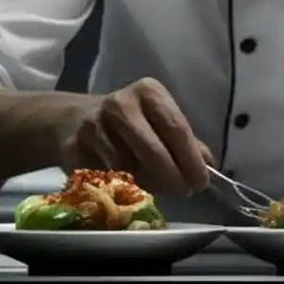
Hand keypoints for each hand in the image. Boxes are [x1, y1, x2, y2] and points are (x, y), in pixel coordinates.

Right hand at [58, 77, 212, 196]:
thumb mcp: (158, 120)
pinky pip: (106, 178)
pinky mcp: (74, 148)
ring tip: (159, 187)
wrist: (75, 119)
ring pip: (129, 168)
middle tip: (184, 192)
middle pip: (153, 149)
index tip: (201, 182)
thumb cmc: (130, 123)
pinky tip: (131, 186)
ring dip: (149, 185)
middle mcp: (120, 104)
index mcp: (148, 92)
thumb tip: (208, 165)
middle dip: (173, 176)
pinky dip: (123, 187)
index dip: (190, 159)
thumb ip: (185, 141)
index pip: (176, 127)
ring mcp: (95, 125)